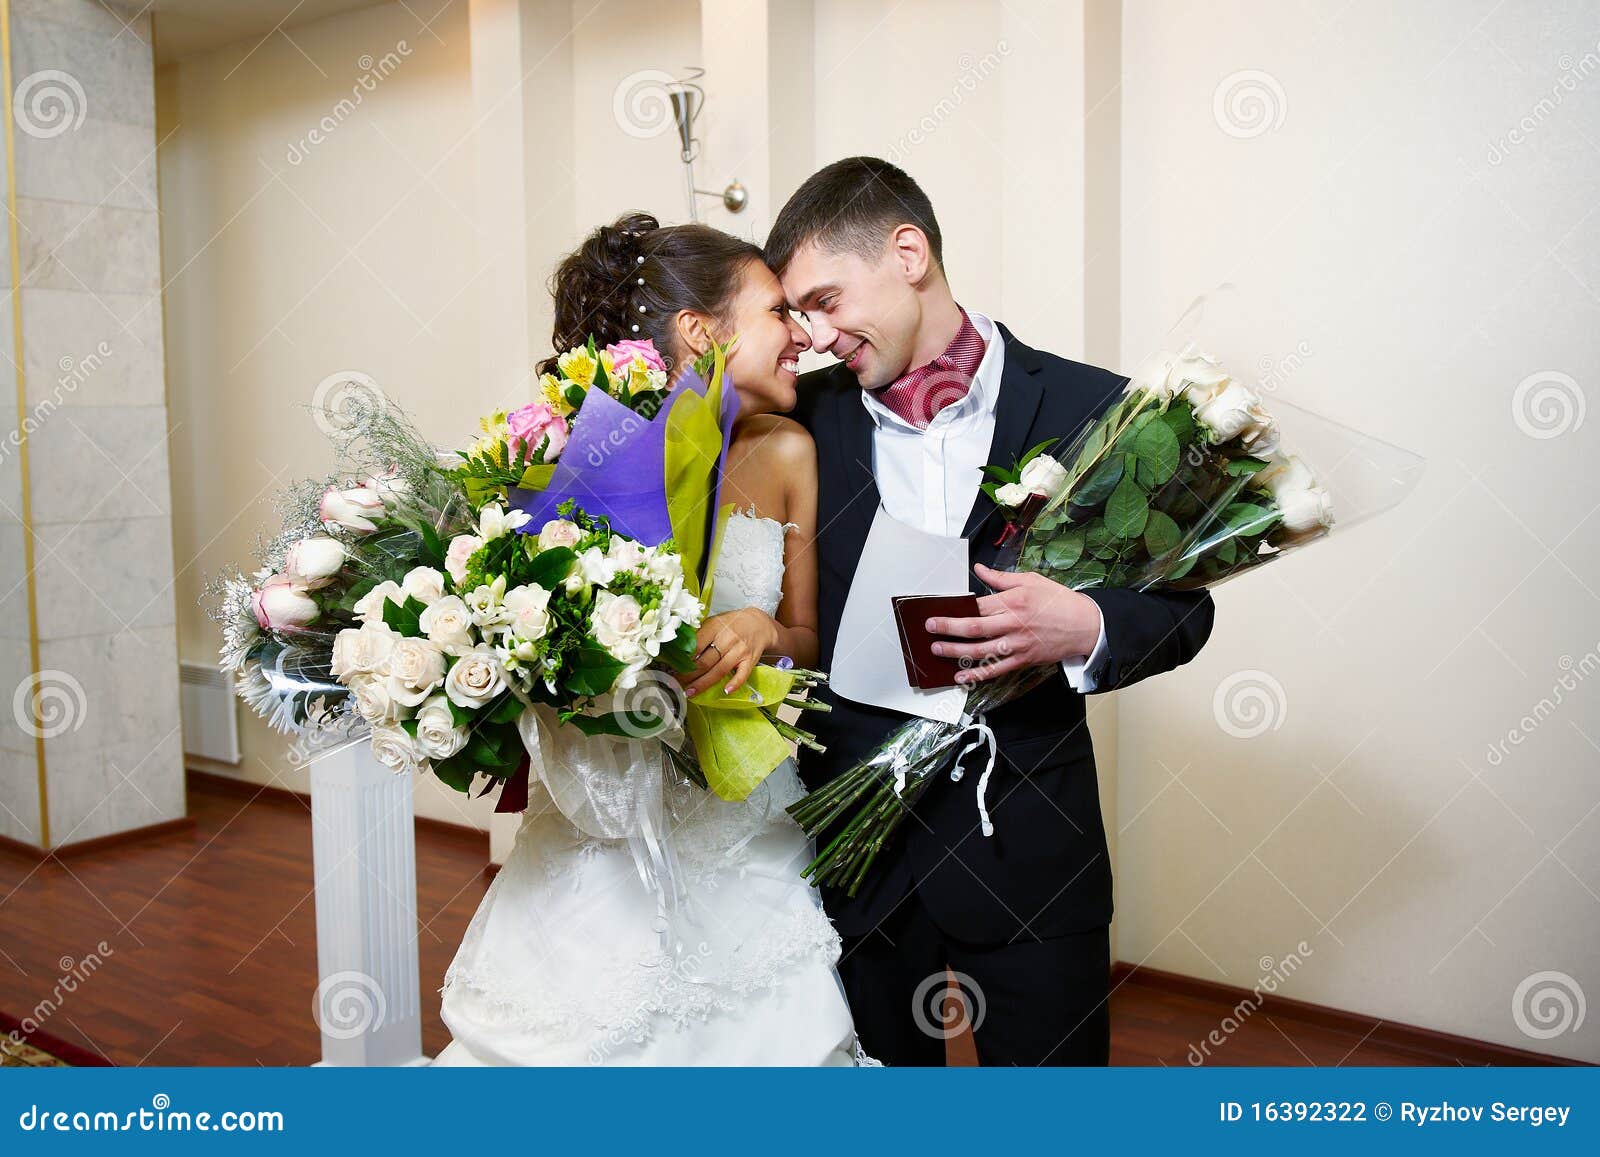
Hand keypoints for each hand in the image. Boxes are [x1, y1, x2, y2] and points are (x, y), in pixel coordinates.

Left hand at [678, 607, 781, 696]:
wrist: (760, 623)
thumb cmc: (732, 623)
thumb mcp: (715, 621)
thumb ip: (700, 634)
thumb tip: (680, 650)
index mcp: (715, 627)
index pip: (695, 645)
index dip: (683, 659)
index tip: (672, 668)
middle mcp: (727, 639)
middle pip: (704, 661)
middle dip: (688, 675)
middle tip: (676, 683)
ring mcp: (739, 650)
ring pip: (718, 671)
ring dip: (703, 684)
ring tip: (690, 692)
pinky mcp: (750, 660)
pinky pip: (742, 674)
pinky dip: (735, 683)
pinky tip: (725, 691)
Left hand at [925, 563, 1100, 683]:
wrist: (1085, 625)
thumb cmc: (1059, 601)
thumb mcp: (1031, 580)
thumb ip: (1001, 578)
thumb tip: (978, 569)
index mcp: (1014, 601)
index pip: (977, 605)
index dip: (955, 607)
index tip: (938, 607)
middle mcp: (1013, 624)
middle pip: (973, 628)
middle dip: (947, 628)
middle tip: (929, 628)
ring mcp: (1017, 645)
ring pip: (980, 651)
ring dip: (955, 652)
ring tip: (937, 649)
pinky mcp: (1022, 660)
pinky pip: (995, 669)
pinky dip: (976, 674)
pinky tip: (960, 675)